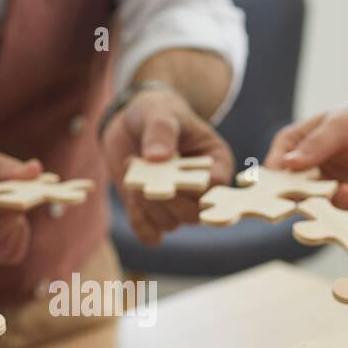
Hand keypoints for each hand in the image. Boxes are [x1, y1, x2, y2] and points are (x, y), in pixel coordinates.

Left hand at [105, 88, 233, 244]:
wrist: (133, 123)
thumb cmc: (157, 112)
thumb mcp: (161, 112)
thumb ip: (162, 131)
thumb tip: (157, 158)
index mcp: (216, 163)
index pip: (215, 187)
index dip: (193, 186)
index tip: (170, 173)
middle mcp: (201, 190)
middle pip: (194, 214)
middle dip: (166, 199)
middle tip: (144, 176)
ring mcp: (178, 205)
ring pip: (171, 224)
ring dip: (147, 206)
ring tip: (133, 176)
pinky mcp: (155, 214)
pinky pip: (151, 235)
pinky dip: (139, 222)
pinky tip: (132, 198)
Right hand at [266, 95, 347, 201]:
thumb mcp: (340, 125)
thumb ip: (316, 144)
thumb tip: (288, 164)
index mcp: (293, 145)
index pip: (274, 167)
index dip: (272, 182)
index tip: (280, 191)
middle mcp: (304, 169)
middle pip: (290, 191)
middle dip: (301, 198)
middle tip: (315, 198)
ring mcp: (324, 185)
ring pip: (315, 204)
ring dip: (328, 202)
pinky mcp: (345, 197)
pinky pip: (339, 209)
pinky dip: (347, 204)